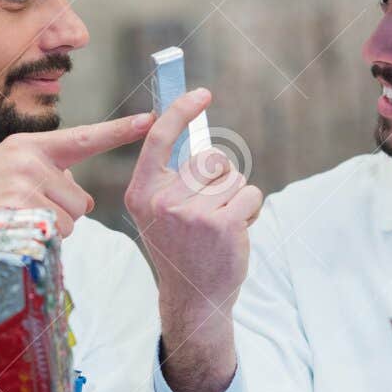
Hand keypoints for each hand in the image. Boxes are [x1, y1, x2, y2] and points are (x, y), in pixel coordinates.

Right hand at [0, 113, 153, 252]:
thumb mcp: (6, 176)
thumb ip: (45, 175)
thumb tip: (81, 194)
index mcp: (29, 147)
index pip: (84, 138)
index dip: (120, 131)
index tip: (150, 119)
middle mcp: (30, 159)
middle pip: (81, 197)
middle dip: (61, 214)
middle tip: (22, 215)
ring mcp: (26, 183)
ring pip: (71, 220)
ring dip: (51, 231)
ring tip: (15, 224)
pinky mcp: (24, 209)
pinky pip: (57, 234)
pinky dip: (41, 242)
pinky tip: (14, 233)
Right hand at [122, 89, 262, 391]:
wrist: (193, 298)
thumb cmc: (181, 249)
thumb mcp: (160, 213)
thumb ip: (171, 177)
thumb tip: (198, 135)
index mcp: (141, 193)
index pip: (159, 138)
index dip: (180, 109)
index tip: (202, 93)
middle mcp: (162, 201)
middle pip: (208, 158)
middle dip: (218, 177)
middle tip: (209, 208)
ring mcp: (191, 213)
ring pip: (231, 176)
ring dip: (234, 196)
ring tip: (220, 224)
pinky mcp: (221, 223)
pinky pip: (250, 193)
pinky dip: (251, 210)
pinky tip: (235, 232)